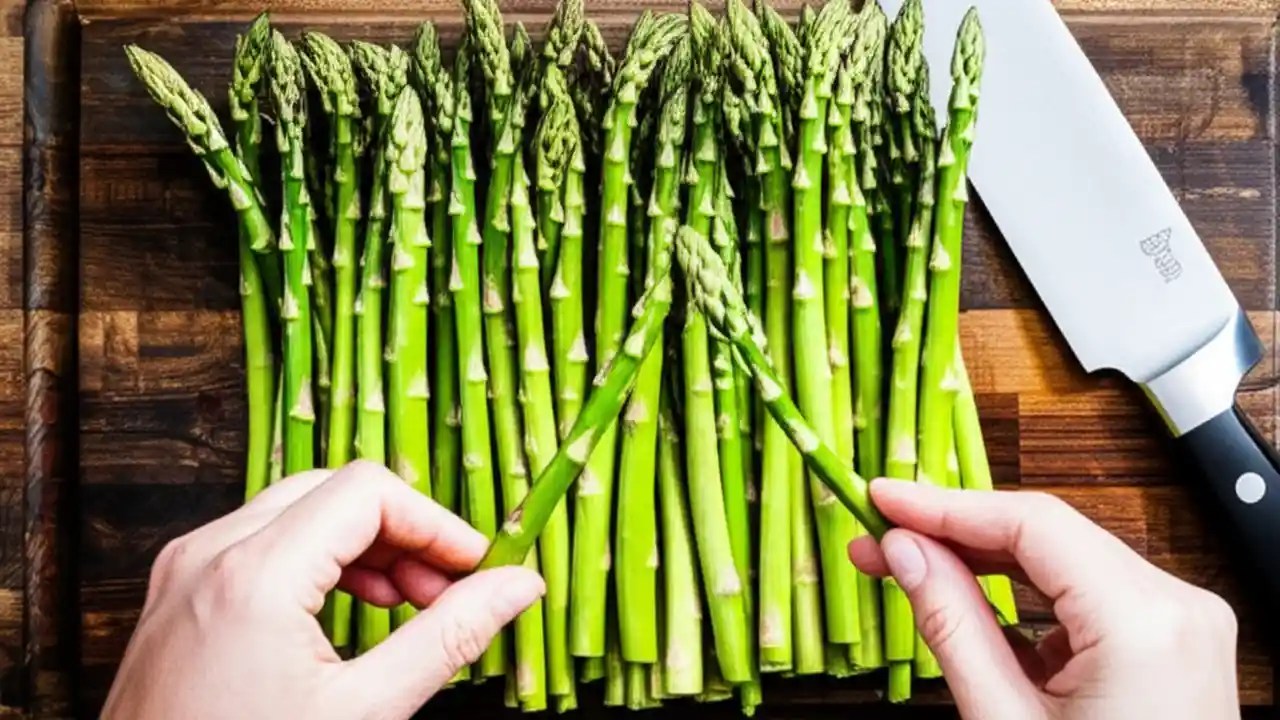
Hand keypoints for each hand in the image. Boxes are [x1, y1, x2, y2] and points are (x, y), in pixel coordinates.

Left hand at [101, 461, 544, 719]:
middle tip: (448, 588)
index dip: (436, 524)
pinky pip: (260, 543)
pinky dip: (317, 561)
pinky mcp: (178, 594)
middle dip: (403, 532)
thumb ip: (449, 637)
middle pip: (334, 491)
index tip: (477, 568)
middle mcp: (210, 555)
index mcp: (254, 575)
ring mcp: (185, 572)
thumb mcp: (365, 711)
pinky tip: (353, 610)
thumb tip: (517, 588)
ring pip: (297, 511)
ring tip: (408, 603)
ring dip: (364, 545)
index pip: (368, 492)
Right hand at [849, 478, 1239, 719]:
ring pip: (1064, 562)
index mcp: (1145, 622)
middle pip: (1047, 537)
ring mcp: (1181, 625)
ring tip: (910, 568)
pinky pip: (1086, 598)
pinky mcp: (1170, 644)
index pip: (1030, 525)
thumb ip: (952, 625)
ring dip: (985, 563)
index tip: (881, 499)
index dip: (944, 505)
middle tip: (878, 539)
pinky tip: (972, 608)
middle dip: (956, 534)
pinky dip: (1026, 600)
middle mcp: (1177, 608)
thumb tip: (904, 553)